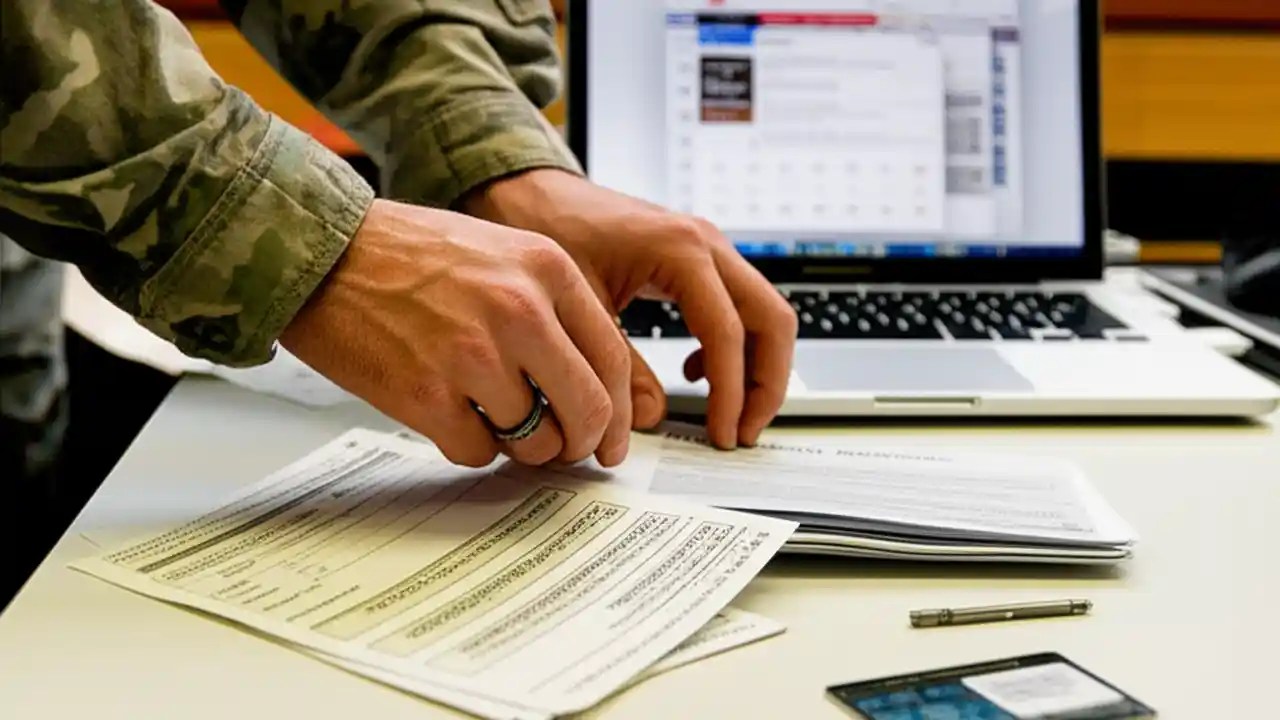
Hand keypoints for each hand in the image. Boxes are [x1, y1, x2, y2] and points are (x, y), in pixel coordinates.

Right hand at [280, 199, 632, 467]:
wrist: (323, 250)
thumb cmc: (408, 254)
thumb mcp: (501, 255)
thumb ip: (552, 310)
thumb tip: (591, 383)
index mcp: (546, 270)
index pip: (614, 360)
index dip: (618, 413)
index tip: (611, 438)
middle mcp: (519, 311)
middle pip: (587, 409)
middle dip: (580, 443)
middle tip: (565, 450)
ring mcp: (474, 355)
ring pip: (536, 440)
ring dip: (521, 445)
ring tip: (492, 418)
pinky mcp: (428, 395)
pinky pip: (477, 451)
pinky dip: (469, 444)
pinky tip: (450, 413)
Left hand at [462, 170, 796, 448]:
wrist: (532, 193)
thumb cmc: (550, 229)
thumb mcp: (581, 308)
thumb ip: (619, 367)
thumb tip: (650, 418)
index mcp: (682, 249)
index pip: (728, 333)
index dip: (731, 394)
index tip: (723, 434)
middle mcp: (706, 244)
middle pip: (773, 320)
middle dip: (766, 383)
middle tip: (745, 432)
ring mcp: (708, 250)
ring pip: (764, 314)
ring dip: (755, 368)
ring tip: (730, 415)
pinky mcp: (698, 260)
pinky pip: (738, 308)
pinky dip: (732, 349)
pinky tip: (694, 374)